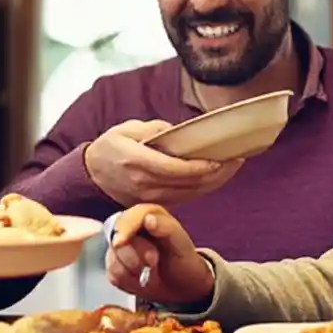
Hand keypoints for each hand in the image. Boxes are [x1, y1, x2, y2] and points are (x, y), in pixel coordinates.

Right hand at [84, 120, 243, 206]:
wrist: (93, 174)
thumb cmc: (111, 147)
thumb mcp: (127, 129)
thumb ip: (155, 131)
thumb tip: (180, 134)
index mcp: (136, 162)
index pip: (176, 169)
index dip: (201, 166)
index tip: (221, 158)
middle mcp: (144, 184)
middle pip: (188, 183)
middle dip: (217, 173)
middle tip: (238, 159)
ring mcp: (150, 198)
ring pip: (191, 193)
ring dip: (215, 182)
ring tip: (234, 166)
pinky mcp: (155, 204)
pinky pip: (185, 198)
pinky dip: (204, 188)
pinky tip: (217, 177)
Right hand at [105, 204, 213, 304]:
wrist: (181, 283)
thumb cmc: (182, 258)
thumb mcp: (180, 241)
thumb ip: (165, 227)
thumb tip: (147, 218)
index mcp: (146, 215)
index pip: (127, 218)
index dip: (123, 229)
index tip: (120, 242)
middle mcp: (130, 228)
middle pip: (117, 240)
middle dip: (134, 256)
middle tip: (153, 262)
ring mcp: (121, 247)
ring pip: (113, 258)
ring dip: (133, 270)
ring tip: (151, 272)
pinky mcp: (115, 265)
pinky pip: (113, 273)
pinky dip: (129, 280)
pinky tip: (141, 278)